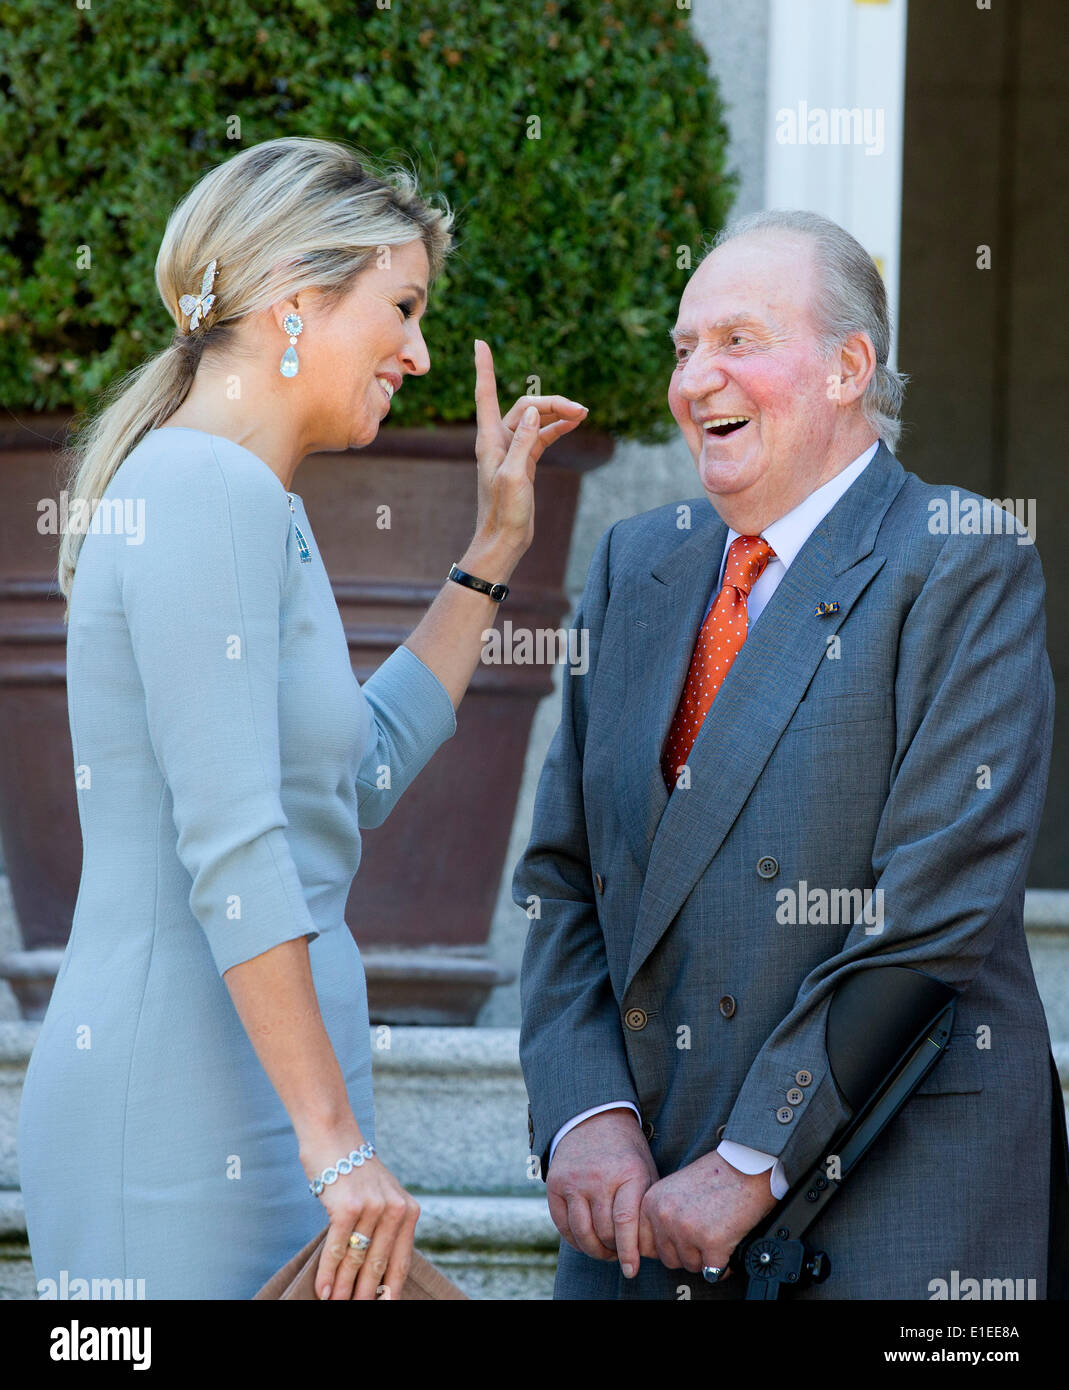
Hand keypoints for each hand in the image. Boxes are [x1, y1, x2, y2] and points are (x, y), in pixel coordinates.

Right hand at [301, 1127, 419, 1300]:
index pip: (401, 1260)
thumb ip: (385, 1224)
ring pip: (356, 1260)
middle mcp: (395, 1209)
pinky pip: (337, 1249)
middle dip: (366, 1294)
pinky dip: (328, 1273)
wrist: (333, 1135)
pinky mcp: (348, 1207)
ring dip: (344, 1289)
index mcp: (408, 1209)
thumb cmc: (353, 1168)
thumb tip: (374, 1270)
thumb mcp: (381, 1194)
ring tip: (337, 1306)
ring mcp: (373, 1207)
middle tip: (356, 1310)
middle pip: (378, 1265)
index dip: (391, 1288)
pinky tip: (323, 1291)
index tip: (385, 1305)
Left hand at [471, 338, 587, 560]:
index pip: (485, 394)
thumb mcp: (513, 476)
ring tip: (584, 414)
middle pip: (525, 406)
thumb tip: (533, 411)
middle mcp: (498, 440)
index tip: (480, 343)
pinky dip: (558, 429)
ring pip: (536, 420)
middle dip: (552, 403)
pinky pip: (542, 436)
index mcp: (489, 440)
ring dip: (558, 414)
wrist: (504, 540)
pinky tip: (574, 424)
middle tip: (580, 410)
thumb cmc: (504, 512)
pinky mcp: (524, 461)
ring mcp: (512, 450)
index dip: (484, 368)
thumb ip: (522, 442)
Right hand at [546, 1108, 657, 1279]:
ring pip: (582, 1233)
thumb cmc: (626, 1152)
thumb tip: (648, 1249)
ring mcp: (574, 1179)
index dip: (628, 1252)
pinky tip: (586, 1240)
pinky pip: (563, 1225)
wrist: (594, 1118)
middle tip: (619, 1253)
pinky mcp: (555, 1183)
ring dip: (594, 1250)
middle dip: (614, 1250)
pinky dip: (575, 1240)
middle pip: (604, 1232)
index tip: (631, 1270)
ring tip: (604, 1250)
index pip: (625, 1222)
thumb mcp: (645, 1170)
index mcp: (628, 1173)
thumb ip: (646, 1206)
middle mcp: (599, 1176)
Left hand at [638, 1149, 779, 1276]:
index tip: (679, 1243)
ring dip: (705, 1258)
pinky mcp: (711, 1242)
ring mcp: (686, 1229)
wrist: (746, 1167)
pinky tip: (729, 1248)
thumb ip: (662, 1215)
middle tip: (704, 1235)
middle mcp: (664, 1216)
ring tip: (717, 1234)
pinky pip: (713, 1271)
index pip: (643, 1244)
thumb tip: (657, 1248)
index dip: (665, 1247)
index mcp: (651, 1202)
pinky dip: (723, 1266)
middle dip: (687, 1253)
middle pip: (668, 1259)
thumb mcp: (675, 1189)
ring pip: (690, 1266)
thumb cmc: (715, 1177)